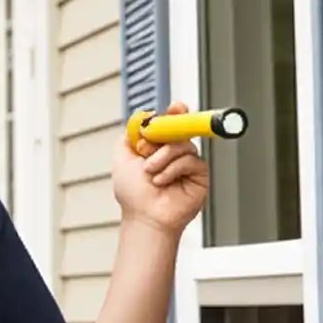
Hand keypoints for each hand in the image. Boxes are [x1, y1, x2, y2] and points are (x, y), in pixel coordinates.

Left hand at [112, 101, 209, 234]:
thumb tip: (143, 118)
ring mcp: (187, 163)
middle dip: (169, 130)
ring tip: (150, 172)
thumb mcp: (123, 158)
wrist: (144, 215)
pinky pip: (191, 159)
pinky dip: (172, 168)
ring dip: (162, 156)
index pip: (169, 124)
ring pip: (183, 143)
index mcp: (157, 147)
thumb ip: (130, 136)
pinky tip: (162, 181)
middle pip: (180, 129)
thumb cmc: (133, 193)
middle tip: (155, 139)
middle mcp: (173, 153)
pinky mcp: (199, 174)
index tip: (176, 107)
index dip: (173, 114)